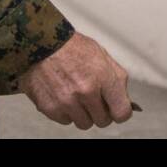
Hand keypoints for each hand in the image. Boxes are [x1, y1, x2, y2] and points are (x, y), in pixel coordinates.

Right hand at [18, 33, 132, 129]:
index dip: (119, 112)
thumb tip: (126, 101)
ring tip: (75, 95)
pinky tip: (62, 95)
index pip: (122, 113)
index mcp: (103, 78)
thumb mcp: (102, 55)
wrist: (40, 42)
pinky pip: (65, 121)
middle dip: (100, 111)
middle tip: (92, 98)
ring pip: (84, 124)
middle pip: (103, 121)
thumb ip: (117, 80)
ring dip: (82, 113)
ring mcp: (67, 102)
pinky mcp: (51, 108)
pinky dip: (65, 112)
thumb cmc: (71, 46)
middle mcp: (86, 92)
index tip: (115, 108)